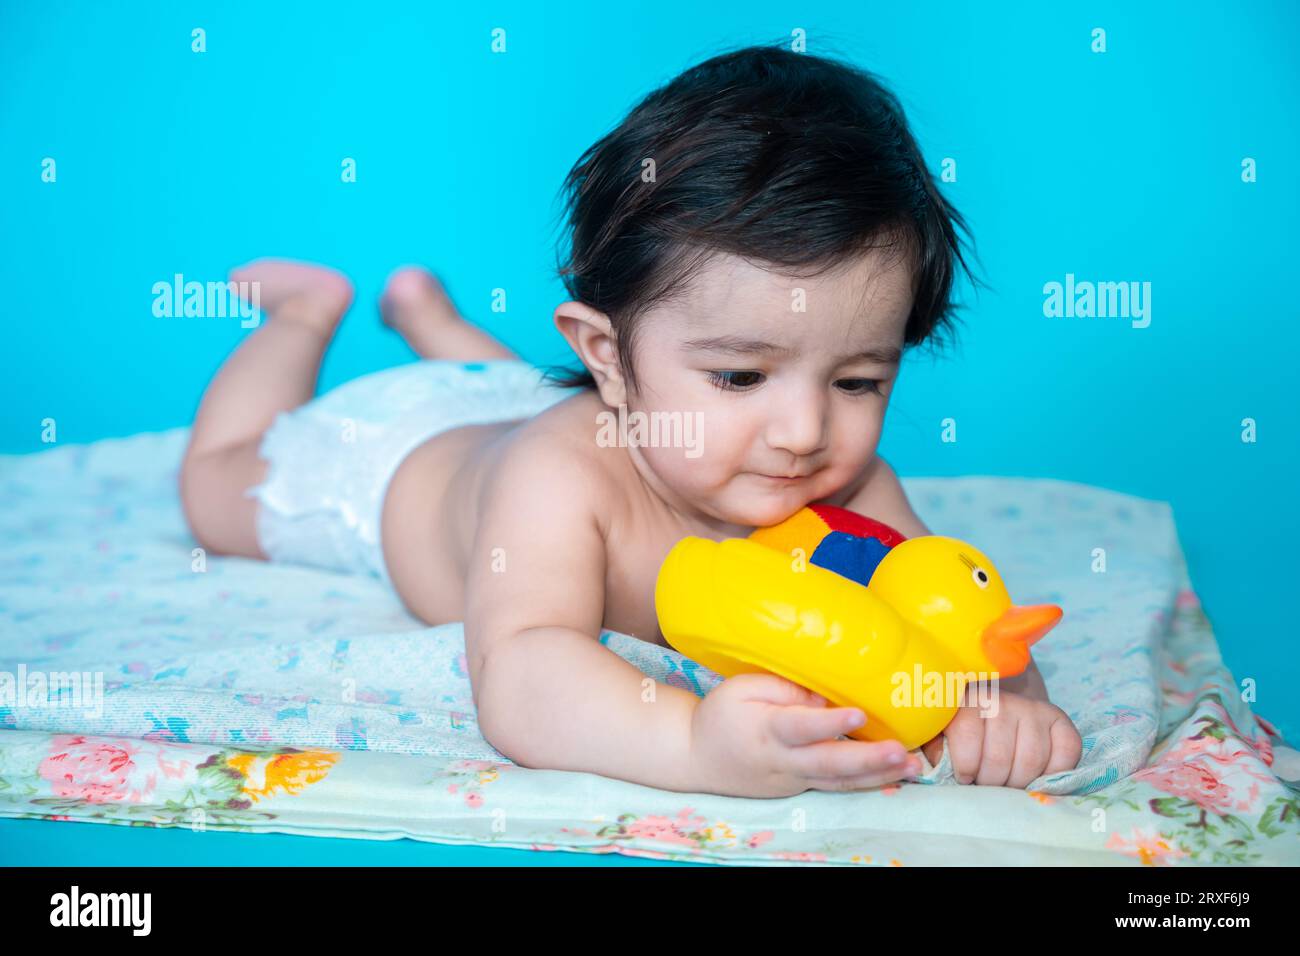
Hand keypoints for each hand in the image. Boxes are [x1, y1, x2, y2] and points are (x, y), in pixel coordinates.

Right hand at [688, 672, 923, 797]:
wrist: (695, 757)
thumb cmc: (721, 715)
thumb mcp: (743, 688)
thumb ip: (784, 689)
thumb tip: (826, 697)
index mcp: (766, 730)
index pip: (801, 726)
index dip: (830, 722)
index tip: (859, 713)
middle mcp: (783, 761)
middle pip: (829, 763)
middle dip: (869, 759)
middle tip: (902, 753)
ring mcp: (793, 780)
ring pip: (839, 782)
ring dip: (878, 776)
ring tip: (913, 768)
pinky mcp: (800, 788)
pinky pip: (836, 787)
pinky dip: (867, 782)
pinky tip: (895, 774)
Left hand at [920, 686, 1080, 787]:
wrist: (995, 699)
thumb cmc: (961, 725)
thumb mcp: (938, 733)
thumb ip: (934, 748)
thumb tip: (931, 768)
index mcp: (967, 701)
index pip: (967, 741)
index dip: (964, 769)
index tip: (963, 776)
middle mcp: (1002, 701)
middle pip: (999, 759)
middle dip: (990, 782)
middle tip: (986, 782)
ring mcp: (1033, 709)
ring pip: (1031, 761)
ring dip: (1018, 782)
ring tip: (1006, 781)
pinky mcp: (1059, 719)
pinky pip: (1066, 753)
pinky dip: (1053, 773)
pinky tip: (1035, 774)